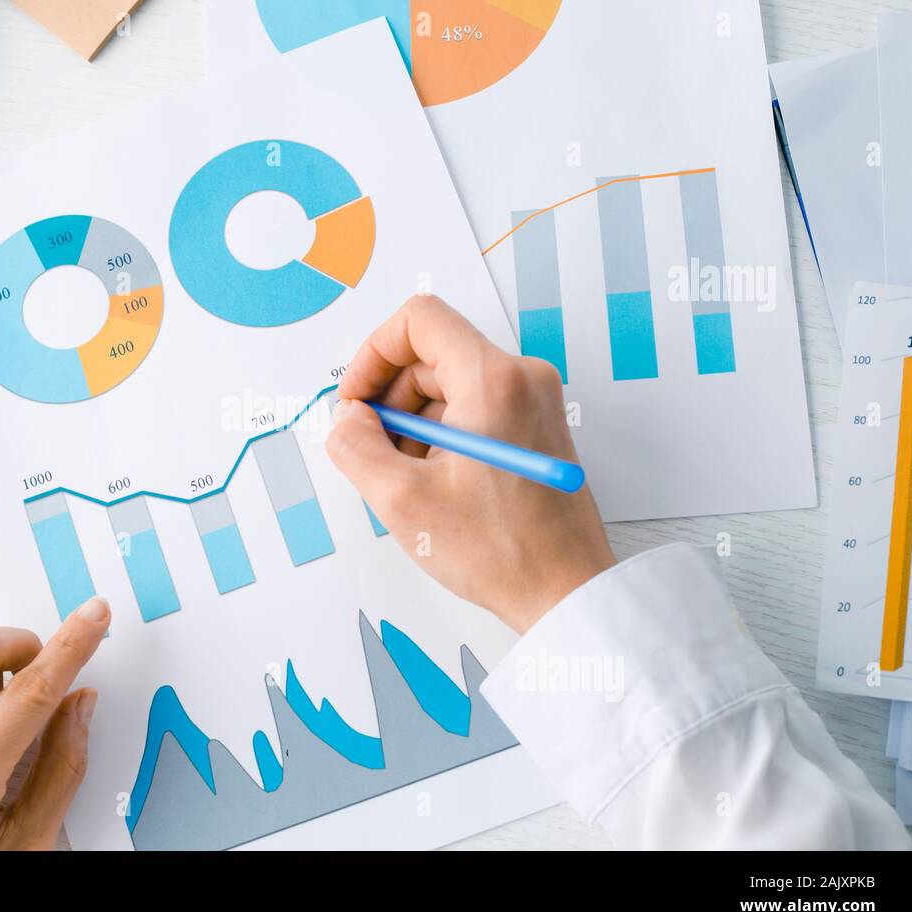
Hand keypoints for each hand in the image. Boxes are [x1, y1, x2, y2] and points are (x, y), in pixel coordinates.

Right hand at [327, 296, 614, 633]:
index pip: (419, 319)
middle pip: (431, 353)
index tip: (356, 401)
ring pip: (449, 383)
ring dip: (412, 421)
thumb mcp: (402, 500)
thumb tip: (346, 419)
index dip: (373, 354)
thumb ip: (355, 446)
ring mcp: (534, 402)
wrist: (565, 592)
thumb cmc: (501, 551)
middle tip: (371, 449)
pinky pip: (473, 407)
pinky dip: (440, 434)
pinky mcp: (535, 427)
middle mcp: (522, 378)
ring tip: (405, 477)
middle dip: (389, 397)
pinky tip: (432, 483)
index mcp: (493, 379)